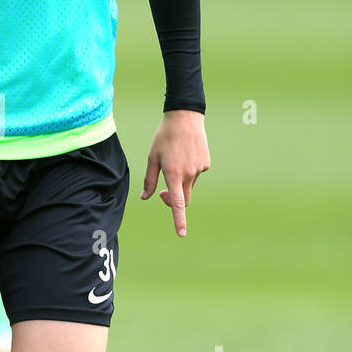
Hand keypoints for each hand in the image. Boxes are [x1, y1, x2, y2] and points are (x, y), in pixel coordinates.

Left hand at [140, 110, 209, 236]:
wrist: (185, 118)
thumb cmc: (164, 137)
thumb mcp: (152, 157)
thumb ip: (149, 179)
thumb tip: (145, 197)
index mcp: (174, 174)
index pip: (178, 203)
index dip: (178, 220)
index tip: (181, 233)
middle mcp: (189, 174)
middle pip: (184, 199)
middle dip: (174, 201)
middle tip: (162, 193)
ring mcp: (200, 169)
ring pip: (189, 185)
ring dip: (180, 181)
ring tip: (174, 160)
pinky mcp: (206, 163)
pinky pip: (196, 174)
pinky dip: (189, 171)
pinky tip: (184, 154)